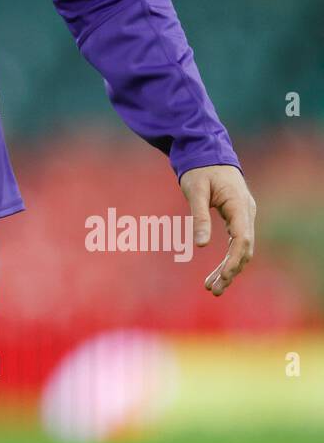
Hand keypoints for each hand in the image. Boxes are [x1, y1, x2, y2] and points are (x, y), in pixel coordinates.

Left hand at [179, 165, 255, 296]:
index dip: (233, 261)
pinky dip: (228, 258)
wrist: (207, 152)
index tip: (221, 277)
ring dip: (229, 269)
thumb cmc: (200, 169)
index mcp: (239, 205)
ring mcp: (244, 215)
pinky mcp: (237, 217)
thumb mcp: (195, 190)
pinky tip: (217, 273)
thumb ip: (198, 216)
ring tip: (212, 288)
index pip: (242, 240)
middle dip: (230, 271)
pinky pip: (237, 243)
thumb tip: (201, 245)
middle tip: (213, 290)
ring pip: (242, 249)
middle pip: (244, 249)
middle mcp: (247, 212)